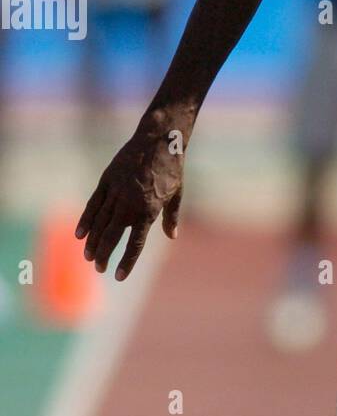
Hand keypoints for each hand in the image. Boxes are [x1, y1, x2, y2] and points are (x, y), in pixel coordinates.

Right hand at [75, 121, 185, 279]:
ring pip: (100, 222)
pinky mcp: (107, 180)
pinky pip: (94, 204)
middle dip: (104, 254)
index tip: (118, 276)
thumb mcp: (177, 193)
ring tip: (88, 256)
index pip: (135, 243)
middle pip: (112, 235)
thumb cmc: (172, 167)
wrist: (159, 139)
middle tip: (98, 269)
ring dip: (93, 241)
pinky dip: (86, 220)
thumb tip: (172, 236)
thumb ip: (171, 216)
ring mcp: (116, 191)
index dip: (126, 261)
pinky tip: (80, 234)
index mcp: (149, 210)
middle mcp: (130, 203)